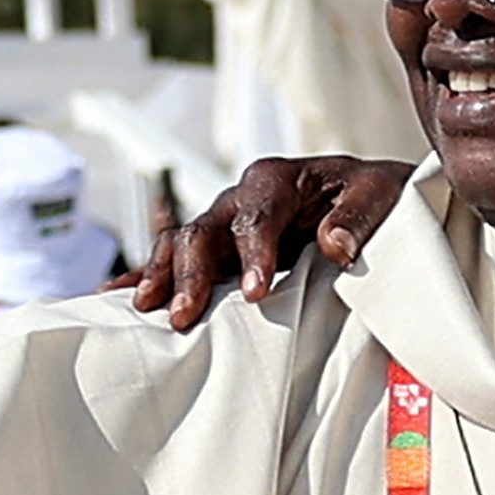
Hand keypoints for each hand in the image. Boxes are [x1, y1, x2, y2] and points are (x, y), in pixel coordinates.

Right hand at [133, 158, 412, 331]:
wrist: (370, 199)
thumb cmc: (376, 197)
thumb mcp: (381, 196)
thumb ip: (358, 216)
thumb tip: (334, 244)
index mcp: (277, 179)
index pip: (256, 216)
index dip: (253, 254)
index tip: (256, 293)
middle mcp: (241, 197)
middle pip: (203, 231)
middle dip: (191, 274)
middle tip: (184, 315)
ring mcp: (223, 223)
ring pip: (180, 245)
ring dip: (161, 277)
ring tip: (146, 310)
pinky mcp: (217, 248)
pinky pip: (173, 260)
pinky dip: (144, 276)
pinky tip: (113, 297)